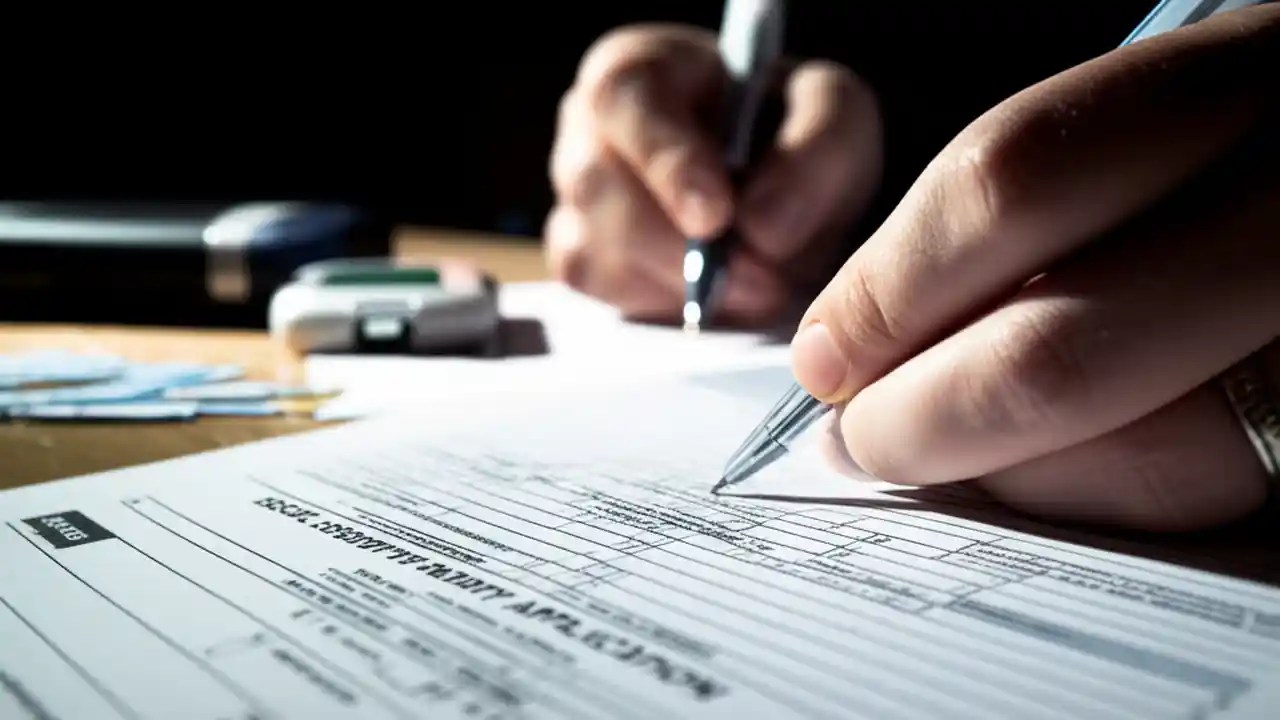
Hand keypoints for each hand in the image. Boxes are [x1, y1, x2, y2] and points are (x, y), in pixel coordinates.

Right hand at [544, 24, 881, 325]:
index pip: (624, 101)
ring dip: (678, 283)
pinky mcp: (584, 262)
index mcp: (639, 70)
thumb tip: (759, 228)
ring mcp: (579, 201)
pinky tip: (716, 294)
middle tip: (759, 279)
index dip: (665, 160)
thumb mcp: (837, 119)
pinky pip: (605, 293)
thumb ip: (815, 154)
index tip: (715, 216)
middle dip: (678, 245)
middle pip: (598, 186)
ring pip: (595, 250)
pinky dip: (665, 304)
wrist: (789, 195)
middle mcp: (590, 131)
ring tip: (756, 287)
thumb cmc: (797, 137)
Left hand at [792, 5, 1279, 531]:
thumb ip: (1016, 214)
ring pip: (1137, 454)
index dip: (886, 289)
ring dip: (1002, 471)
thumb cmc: (1233, 162)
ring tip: (952, 446)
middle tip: (855, 437)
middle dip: (917, 420)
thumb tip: (851, 344)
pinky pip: (1207, 490)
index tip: (823, 353)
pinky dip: (1095, 491)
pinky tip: (1059, 456)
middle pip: (1052, 356)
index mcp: (1240, 82)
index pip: (1008, 184)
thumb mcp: (1148, 134)